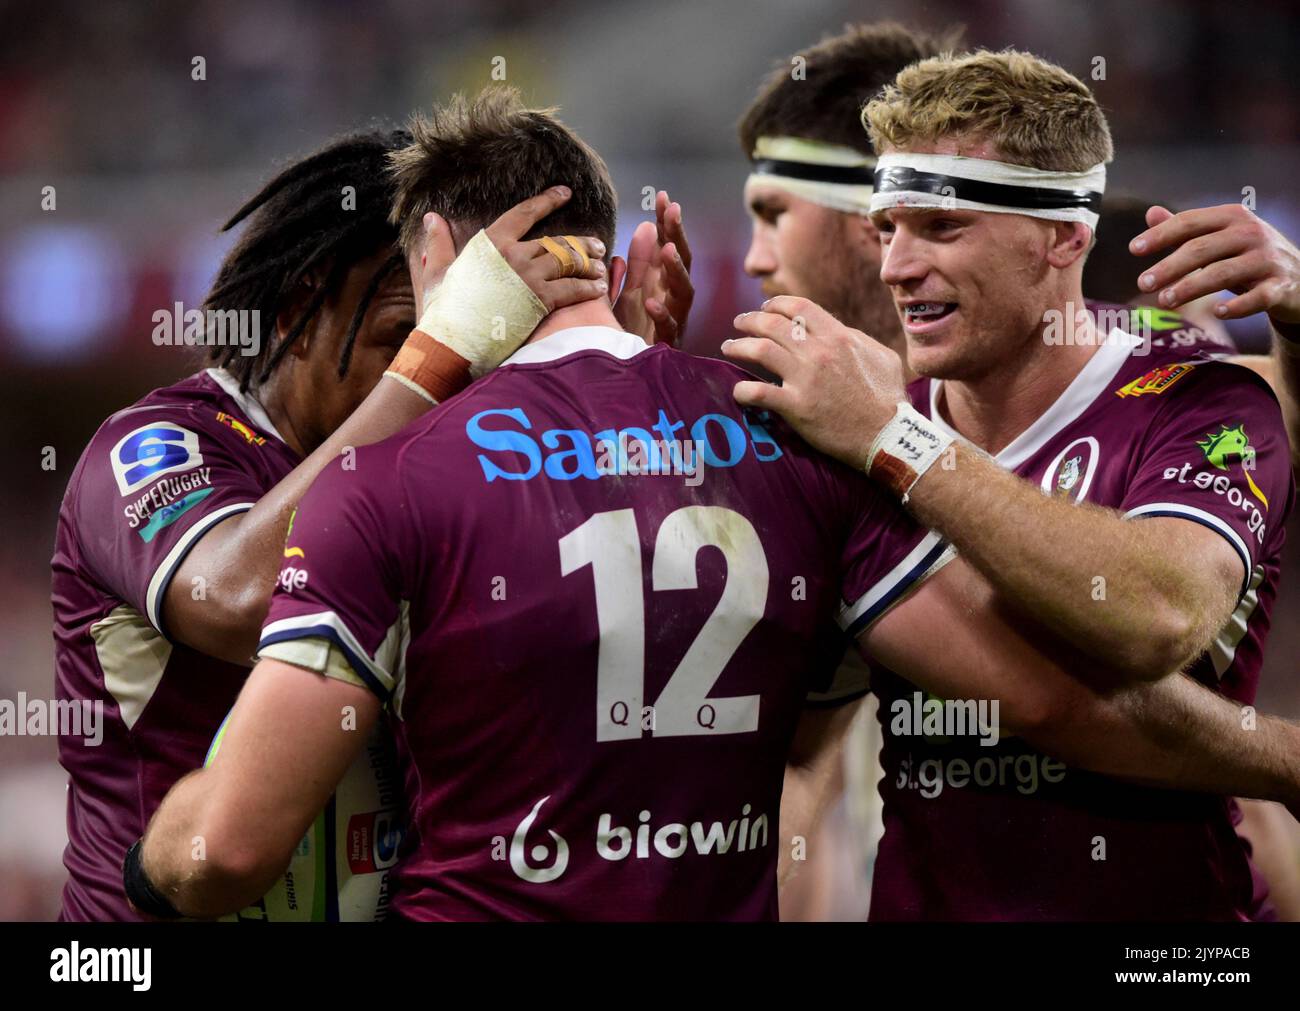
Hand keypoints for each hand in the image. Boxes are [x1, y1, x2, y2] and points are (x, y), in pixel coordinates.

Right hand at [408, 185, 607, 313]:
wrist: (452, 342)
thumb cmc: (443, 310)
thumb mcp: (438, 271)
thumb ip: (439, 243)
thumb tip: (432, 218)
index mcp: (492, 242)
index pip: (525, 213)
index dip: (547, 200)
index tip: (565, 192)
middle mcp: (514, 254)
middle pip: (556, 242)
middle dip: (581, 243)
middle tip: (598, 245)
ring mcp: (529, 276)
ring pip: (568, 262)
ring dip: (589, 264)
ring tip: (601, 267)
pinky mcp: (540, 300)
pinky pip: (572, 289)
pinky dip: (588, 288)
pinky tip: (599, 289)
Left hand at [611, 190, 694, 345]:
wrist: (632, 374)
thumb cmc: (634, 332)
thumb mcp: (632, 292)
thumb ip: (639, 263)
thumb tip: (647, 226)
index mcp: (663, 283)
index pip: (669, 246)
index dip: (668, 222)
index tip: (663, 197)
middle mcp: (673, 298)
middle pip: (681, 262)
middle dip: (678, 236)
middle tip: (673, 211)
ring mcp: (673, 320)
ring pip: (683, 292)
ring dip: (676, 270)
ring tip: (667, 250)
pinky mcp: (667, 343)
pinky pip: (668, 327)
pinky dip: (661, 314)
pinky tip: (652, 302)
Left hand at [722, 296, 907, 468]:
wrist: (889, 436)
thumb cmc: (889, 399)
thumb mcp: (882, 357)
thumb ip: (857, 340)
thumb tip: (841, 332)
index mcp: (839, 337)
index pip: (799, 307)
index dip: (776, 304)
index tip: (766, 308)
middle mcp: (819, 352)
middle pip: (773, 324)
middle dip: (750, 320)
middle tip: (738, 324)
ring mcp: (806, 379)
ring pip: (760, 350)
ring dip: (739, 346)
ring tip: (728, 347)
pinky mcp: (797, 407)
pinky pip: (758, 393)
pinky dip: (743, 390)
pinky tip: (737, 390)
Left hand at [1132, 203, 1299, 339]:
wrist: (1299, 276)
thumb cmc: (1248, 255)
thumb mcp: (1220, 238)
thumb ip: (1187, 229)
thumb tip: (1151, 213)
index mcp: (1232, 217)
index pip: (1190, 222)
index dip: (1161, 234)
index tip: (1134, 249)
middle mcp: (1251, 233)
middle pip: (1202, 248)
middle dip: (1169, 266)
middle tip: (1142, 284)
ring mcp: (1268, 259)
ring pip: (1223, 272)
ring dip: (1191, 287)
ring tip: (1165, 301)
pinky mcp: (1281, 286)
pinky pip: (1258, 296)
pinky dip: (1238, 305)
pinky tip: (1217, 312)